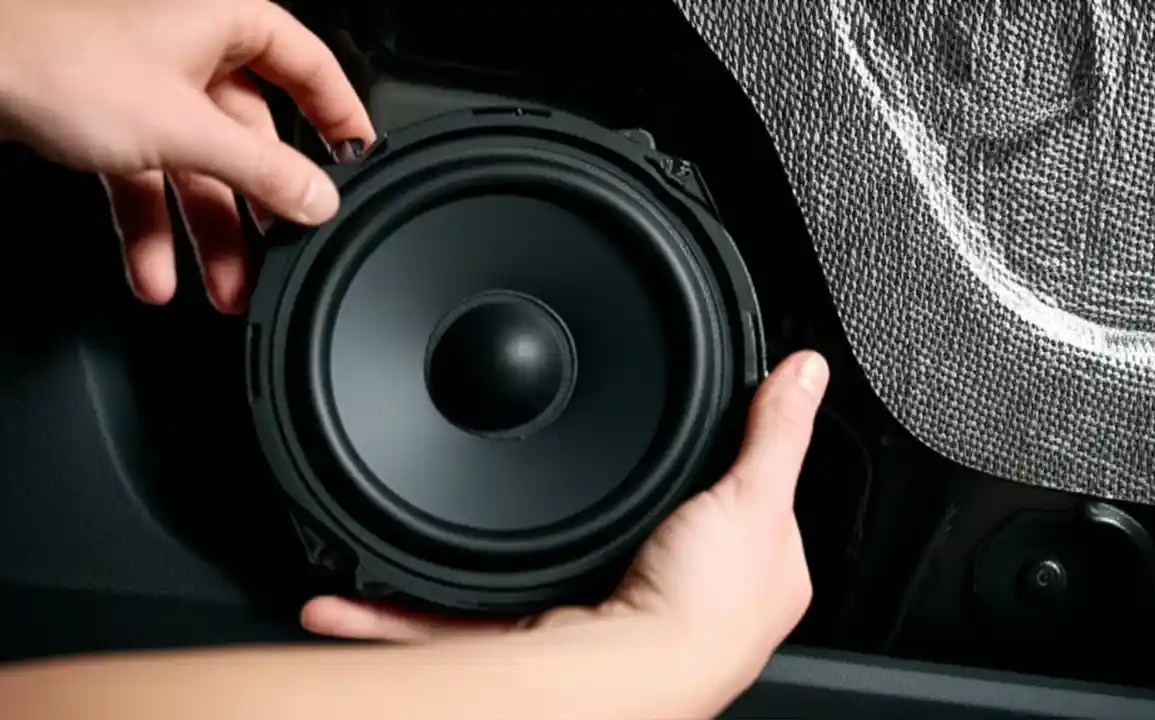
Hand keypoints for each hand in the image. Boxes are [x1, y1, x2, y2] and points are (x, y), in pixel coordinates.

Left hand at [0, 0, 372, 312]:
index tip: (359, 162)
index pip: (309, 69)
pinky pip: (146, 179)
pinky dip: (151, 228)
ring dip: (205, 233)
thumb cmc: (55, 58)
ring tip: (222, 290)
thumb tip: (319, 197)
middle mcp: (188, 48)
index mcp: (224, 23)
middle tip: (279, 257)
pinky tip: (154, 272)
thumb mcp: (186, 130)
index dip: (339, 118)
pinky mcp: (102, 117)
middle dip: (257, 208)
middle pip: (248, 136)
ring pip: (196, 168)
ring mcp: (145, 85)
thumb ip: (262, 171)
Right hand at [302, 351, 827, 694]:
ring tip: (409, 525)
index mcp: (718, 568)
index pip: (696, 502)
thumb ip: (773, 435)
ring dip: (450, 564)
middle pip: (588, 537)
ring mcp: (580, 622)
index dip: (671, 473)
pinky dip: (394, 613)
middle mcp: (645, 598)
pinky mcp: (525, 643)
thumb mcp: (752, 503)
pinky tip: (350, 598)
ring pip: (504, 582)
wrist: (637, 678)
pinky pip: (451, 624)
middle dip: (543, 514)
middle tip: (513, 474)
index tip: (623, 446)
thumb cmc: (702, 614)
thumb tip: (804, 370)